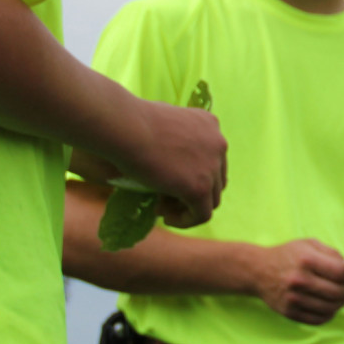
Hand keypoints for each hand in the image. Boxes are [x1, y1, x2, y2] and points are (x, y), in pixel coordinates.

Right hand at [76, 101, 228, 227]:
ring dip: (186, 207)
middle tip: (162, 198)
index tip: (167, 180)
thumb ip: (173, 140)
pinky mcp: (200, 187)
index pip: (211, 159)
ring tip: (160, 207)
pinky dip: (185, 221)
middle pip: (214, 180)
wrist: (125, 127)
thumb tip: (168, 162)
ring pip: (210, 200)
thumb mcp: (161, 124)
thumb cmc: (131, 122)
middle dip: (189, 192)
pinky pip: (201, 215)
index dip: (191, 175)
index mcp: (209, 124)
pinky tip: (165, 217)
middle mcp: (218, 143)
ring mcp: (212, 166)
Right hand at [254, 239, 343, 323]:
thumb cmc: (287, 255)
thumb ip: (332, 254)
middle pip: (339, 292)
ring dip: (342, 303)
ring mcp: (294, 299)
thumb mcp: (309, 244)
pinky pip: (319, 319)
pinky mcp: (290, 313)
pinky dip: (329, 314)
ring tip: (341, 296)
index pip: (342, 272)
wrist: (258, 271)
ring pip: (331, 307)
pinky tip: (329, 305)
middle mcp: (300, 280)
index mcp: (307, 260)